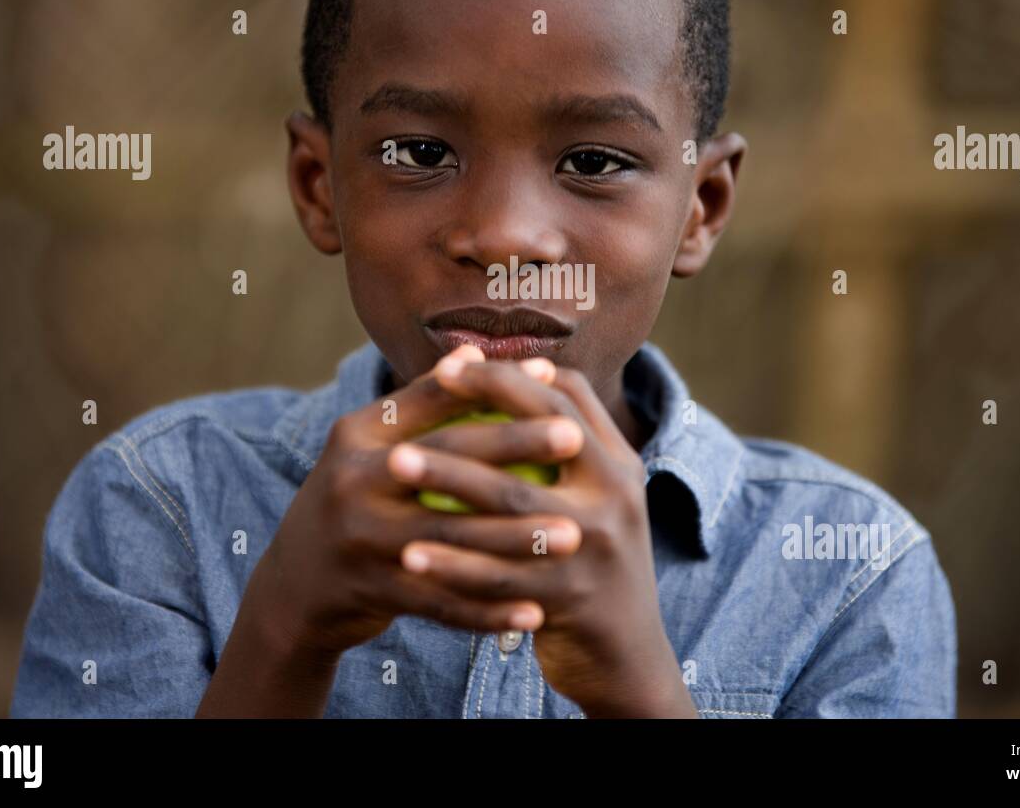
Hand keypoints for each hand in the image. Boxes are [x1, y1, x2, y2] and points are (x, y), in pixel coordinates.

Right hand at [254, 345, 581, 658]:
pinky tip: (537, 612)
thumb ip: (420, 406)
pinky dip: (490, 610)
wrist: (296, 587)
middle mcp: (352, 482)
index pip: (429, 400)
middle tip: (576, 440)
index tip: (549, 375)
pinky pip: (444, 603)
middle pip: (445, 460)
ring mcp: (361, 540)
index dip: (491, 386)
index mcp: (355, 436)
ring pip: (453, 537)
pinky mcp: (374, 592)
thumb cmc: (357, 498)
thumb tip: (475, 353)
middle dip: (515, 447)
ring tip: (574, 535)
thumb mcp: (369, 448)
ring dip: (517, 538)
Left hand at [386, 353, 697, 717]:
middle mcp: (616, 498)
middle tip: (425, 381)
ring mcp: (595, 549)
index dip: (508, 375)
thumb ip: (571, 439)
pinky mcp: (571, 599)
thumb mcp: (599, 495)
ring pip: (512, 508)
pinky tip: (410, 556)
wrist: (625, 655)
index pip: (566, 397)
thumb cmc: (591, 560)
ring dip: (448, 480)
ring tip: (394, 465)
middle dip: (474, 414)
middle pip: (540, 439)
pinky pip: (499, 576)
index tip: (450, 364)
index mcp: (619, 464)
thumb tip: (527, 365)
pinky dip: (453, 565)